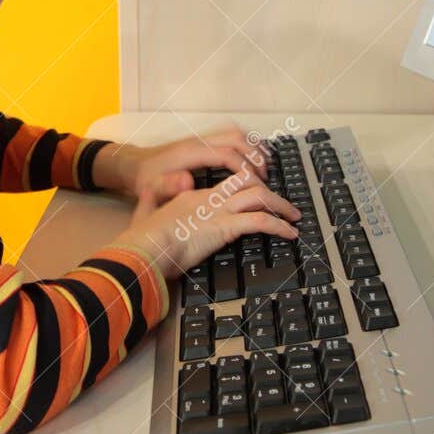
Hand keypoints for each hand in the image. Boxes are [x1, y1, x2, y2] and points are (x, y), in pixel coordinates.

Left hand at [95, 125, 272, 205]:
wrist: (132, 164)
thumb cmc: (144, 179)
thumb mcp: (151, 187)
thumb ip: (168, 186)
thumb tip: (188, 181)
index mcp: (189, 153)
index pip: (227, 155)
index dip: (245, 169)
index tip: (257, 186)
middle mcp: (198, 142)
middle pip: (236, 139)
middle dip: (255, 157)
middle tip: (267, 178)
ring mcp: (201, 139)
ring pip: (236, 134)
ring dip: (254, 147)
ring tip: (268, 166)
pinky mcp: (203, 142)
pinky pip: (231, 136)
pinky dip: (247, 144)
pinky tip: (254, 157)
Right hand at [115, 178, 301, 280]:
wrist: (141, 251)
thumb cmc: (140, 242)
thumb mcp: (145, 214)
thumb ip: (155, 199)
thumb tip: (163, 188)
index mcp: (190, 197)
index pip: (227, 186)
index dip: (246, 188)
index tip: (257, 201)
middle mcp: (207, 199)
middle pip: (247, 183)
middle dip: (271, 193)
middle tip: (286, 207)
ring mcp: (216, 211)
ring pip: (259, 196)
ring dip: (280, 206)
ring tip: (294, 219)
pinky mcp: (224, 227)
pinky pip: (260, 221)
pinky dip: (279, 226)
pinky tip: (289, 234)